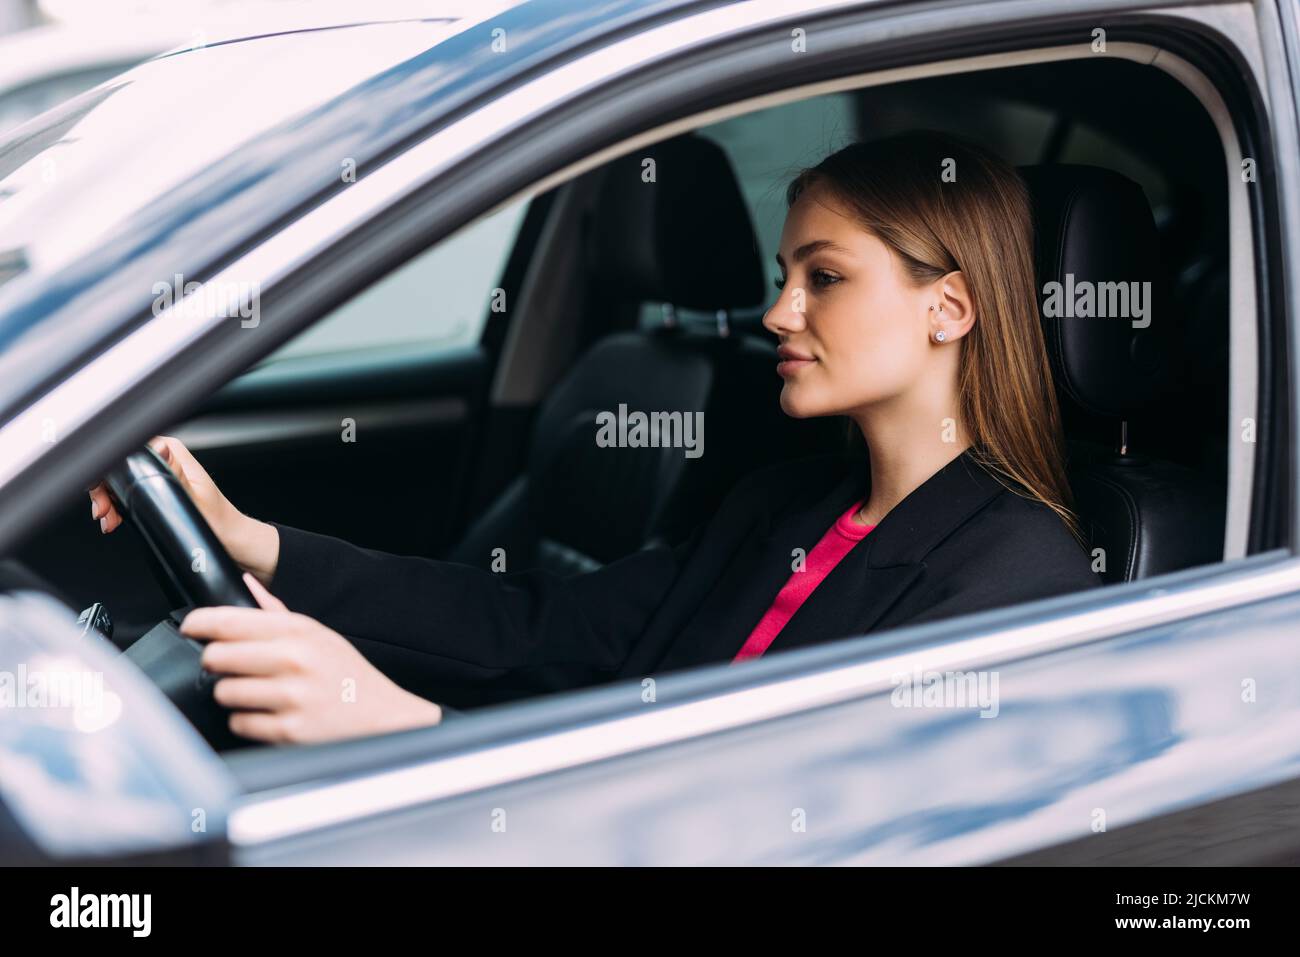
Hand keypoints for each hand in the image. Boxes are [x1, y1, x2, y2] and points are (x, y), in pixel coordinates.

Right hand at [89, 435, 279, 583]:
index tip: (106, 496)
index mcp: (173, 454)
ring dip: (109, 500)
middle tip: (104, 513)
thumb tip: (160, 449)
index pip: (129, 447)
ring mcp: (160, 474)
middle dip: (105, 489)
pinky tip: (115, 519)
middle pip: (119, 464)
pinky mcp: (157, 489)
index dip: (110, 469)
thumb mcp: (192, 498)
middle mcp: (165, 460)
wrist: (230, 540)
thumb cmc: (217, 522)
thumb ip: (175, 473)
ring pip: (120, 479)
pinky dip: (117, 506)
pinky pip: (128, 491)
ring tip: (109, 521)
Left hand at [181, 573, 443, 743]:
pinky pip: (240, 723)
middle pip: (217, 656)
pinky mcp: (288, 730)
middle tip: (229, 666)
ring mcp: (291, 697)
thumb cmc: (349, 677)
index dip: (200, 622)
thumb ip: (279, 613)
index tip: (190, 626)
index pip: (231, 620)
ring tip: (256, 694)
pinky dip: (247, 721)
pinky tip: (269, 715)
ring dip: (232, 695)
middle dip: (217, 663)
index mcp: (300, 631)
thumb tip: (247, 584)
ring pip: (224, 692)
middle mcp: (294, 660)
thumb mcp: (321, 636)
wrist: (386, 719)